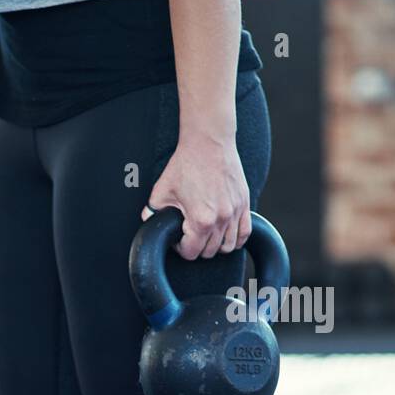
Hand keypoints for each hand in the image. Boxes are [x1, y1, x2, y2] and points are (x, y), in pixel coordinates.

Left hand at [144, 133, 250, 260]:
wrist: (208, 142)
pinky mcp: (244, 203)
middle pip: (210, 252)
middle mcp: (221, 219)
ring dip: (215, 245)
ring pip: (228, 246)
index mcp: (201, 220)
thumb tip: (149, 224)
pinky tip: (224, 234)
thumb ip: (152, 212)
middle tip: (188, 235)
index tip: (177, 239)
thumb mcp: (161, 191)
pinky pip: (245, 233)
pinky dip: (235, 238)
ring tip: (205, 235)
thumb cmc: (186, 164)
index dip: (180, 249)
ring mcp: (235, 211)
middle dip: (196, 247)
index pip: (191, 253)